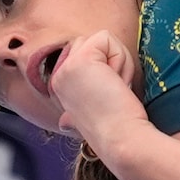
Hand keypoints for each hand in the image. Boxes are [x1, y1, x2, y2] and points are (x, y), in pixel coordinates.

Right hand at [48, 28, 146, 149]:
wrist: (122, 142)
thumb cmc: (115, 130)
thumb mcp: (89, 114)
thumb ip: (74, 114)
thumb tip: (65, 122)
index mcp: (59, 88)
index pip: (83, 53)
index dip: (105, 70)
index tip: (108, 98)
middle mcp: (57, 77)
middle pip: (91, 43)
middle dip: (112, 62)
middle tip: (114, 91)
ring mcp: (65, 68)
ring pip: (99, 40)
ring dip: (118, 61)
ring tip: (115, 88)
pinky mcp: (80, 60)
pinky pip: (106, 38)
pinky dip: (120, 58)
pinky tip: (116, 82)